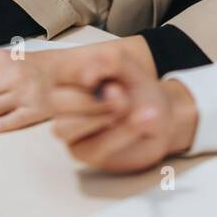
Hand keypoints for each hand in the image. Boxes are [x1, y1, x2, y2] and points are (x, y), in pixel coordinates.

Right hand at [46, 41, 198, 172]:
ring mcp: (72, 131)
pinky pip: (95, 146)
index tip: (95, 78)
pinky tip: (140, 122)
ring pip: (63, 127)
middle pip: (55, 102)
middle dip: (89, 100)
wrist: (161, 117)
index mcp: (70, 79)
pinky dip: (121, 133)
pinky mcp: (87, 153)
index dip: (74, 74)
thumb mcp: (132, 69)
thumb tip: (87, 77)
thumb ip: (112, 62)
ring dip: (98, 117)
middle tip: (121, 97)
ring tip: (126, 108)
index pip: (58, 75)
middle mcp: (64, 105)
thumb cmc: (139, 90)